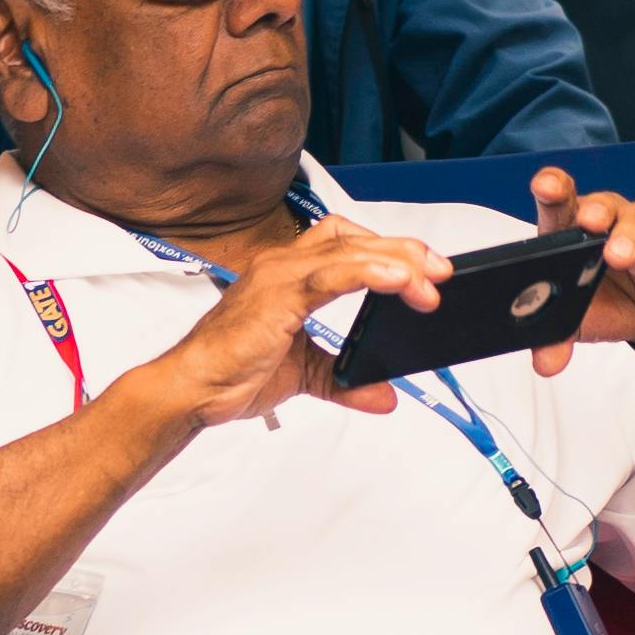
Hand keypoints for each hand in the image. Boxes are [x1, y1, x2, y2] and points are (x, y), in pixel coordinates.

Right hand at [121, 219, 448, 430]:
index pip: (345, 244)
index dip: (386, 250)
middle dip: (403, 251)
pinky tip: (399, 281)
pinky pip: (331, 274)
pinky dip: (369, 272)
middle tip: (441, 270)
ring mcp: (278, 276)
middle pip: (353, 238)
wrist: (193, 390)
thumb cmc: (232, 372)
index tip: (425, 270)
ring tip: (430, 282)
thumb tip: (385, 396)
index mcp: (287, 275)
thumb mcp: (304, 375)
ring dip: (396, 262)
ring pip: (349, 250)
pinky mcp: (277, 296)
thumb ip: (345, 381)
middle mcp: (282, 265)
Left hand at [529, 168, 634, 371]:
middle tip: (587, 220)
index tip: (545, 186)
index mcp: (573, 233)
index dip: (553, 189)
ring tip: (616, 255)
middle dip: (591, 208)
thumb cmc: (614, 305)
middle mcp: (607, 225)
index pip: (560, 203)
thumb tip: (544, 364)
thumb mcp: (579, 324)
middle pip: (597, 204)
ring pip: (634, 221)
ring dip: (625, 235)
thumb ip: (556, 340)